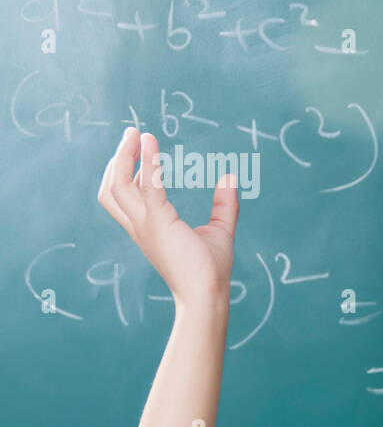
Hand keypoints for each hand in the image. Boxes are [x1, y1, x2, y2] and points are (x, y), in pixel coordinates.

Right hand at [96, 127, 239, 309]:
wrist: (208, 293)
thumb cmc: (210, 268)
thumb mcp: (219, 229)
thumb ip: (223, 204)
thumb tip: (229, 178)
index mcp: (147, 227)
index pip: (123, 195)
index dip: (126, 170)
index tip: (136, 147)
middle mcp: (140, 225)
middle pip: (110, 188)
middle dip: (117, 159)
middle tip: (131, 133)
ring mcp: (145, 225)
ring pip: (117, 185)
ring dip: (124, 157)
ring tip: (137, 134)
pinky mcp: (158, 223)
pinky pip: (147, 187)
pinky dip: (148, 164)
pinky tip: (152, 145)